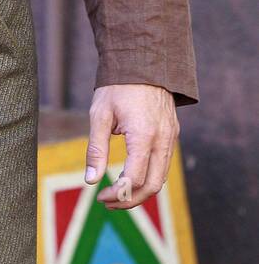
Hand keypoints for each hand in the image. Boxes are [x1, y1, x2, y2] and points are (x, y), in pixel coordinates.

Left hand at [85, 84, 179, 209]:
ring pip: (160, 178)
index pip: (134, 179)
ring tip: (116, 194)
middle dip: (130, 200)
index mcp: (144, 135)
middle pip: (152, 186)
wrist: (143, 60)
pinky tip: (130, 177)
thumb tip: (90, 181)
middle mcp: (162, 140)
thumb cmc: (117, 86)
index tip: (99, 196)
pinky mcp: (172, 134)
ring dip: (139, 192)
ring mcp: (171, 137)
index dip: (117, 193)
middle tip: (108, 202)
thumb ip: (96, 149)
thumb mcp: (100, 114)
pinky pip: (164, 165)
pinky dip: (149, 178)